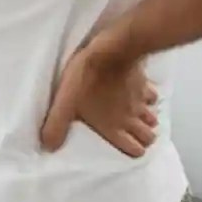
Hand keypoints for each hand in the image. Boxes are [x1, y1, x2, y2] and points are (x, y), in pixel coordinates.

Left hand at [39, 38, 159, 157]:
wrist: (111, 51)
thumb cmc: (86, 78)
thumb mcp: (65, 103)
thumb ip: (57, 125)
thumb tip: (48, 148)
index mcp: (114, 126)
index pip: (135, 150)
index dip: (132, 150)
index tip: (127, 147)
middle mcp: (131, 118)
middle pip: (148, 137)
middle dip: (142, 139)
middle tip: (132, 133)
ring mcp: (140, 101)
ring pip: (152, 119)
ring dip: (146, 121)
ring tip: (135, 117)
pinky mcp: (145, 84)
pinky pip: (151, 97)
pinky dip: (147, 99)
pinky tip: (137, 94)